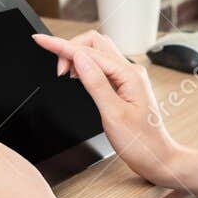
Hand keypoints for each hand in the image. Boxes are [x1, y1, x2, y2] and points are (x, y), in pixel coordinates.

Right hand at [31, 30, 188, 188]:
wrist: (157, 158)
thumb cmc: (140, 142)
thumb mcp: (113, 114)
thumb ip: (95, 83)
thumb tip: (79, 58)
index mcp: (129, 75)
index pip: (89, 52)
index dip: (62, 46)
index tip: (41, 40)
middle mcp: (130, 71)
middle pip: (94, 43)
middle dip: (70, 49)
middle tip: (57, 71)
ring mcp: (128, 77)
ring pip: (97, 52)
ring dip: (77, 57)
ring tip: (64, 74)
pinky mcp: (124, 85)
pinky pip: (101, 65)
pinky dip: (85, 66)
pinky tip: (77, 76)